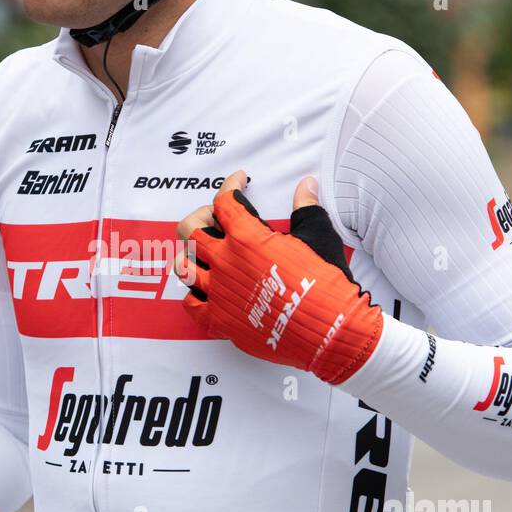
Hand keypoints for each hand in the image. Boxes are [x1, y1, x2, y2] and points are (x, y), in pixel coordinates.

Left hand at [174, 171, 382, 383]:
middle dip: (201, 216)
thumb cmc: (324, 283)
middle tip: (217, 218)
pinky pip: (191, 305)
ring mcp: (218, 292)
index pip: (225, 200)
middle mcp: (226, 261)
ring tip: (205, 253)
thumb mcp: (318, 235)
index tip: (238, 181)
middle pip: (190, 229)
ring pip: (184, 266)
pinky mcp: (220, 320)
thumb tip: (306, 186)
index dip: (231, 184)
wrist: (328, 330)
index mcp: (247, 237)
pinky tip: (206, 290)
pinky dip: (195, 295)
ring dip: (191, 255)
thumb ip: (306, 207)